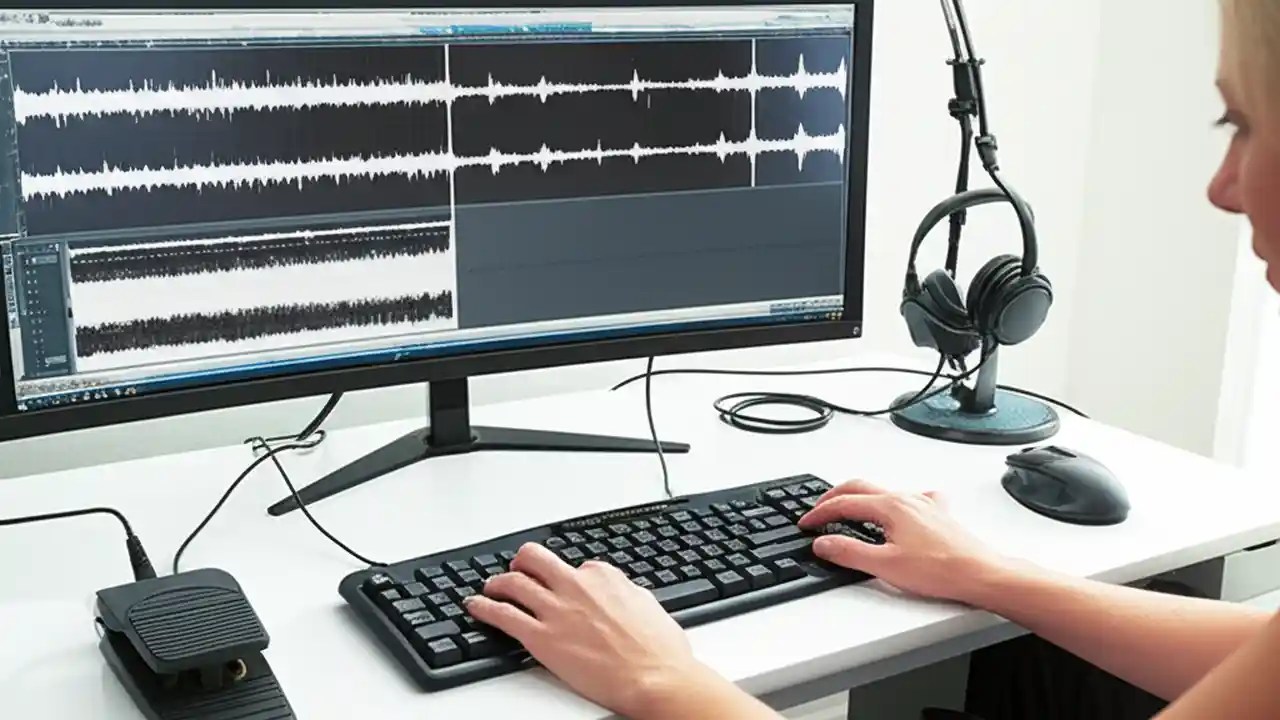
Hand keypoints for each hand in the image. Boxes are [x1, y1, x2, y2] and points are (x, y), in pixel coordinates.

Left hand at [464, 543, 703, 717]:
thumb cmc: (659, 650)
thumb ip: (625, 595)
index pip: (575, 565)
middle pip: (535, 559)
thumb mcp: (647, 604)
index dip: (566, 577)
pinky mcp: (541, 637)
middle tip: (518, 571)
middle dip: (523, 563)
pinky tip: (475, 607)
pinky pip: (502, 615)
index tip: (561, 584)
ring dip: (497, 582)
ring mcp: (556, 610)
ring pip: (513, 582)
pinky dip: (483, 608)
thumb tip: (619, 595)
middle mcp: (576, 585)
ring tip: (491, 587)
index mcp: (603, 576)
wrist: (655, 677)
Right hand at [797, 479, 1008, 603]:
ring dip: (859, 498)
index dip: (820, 514)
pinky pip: (911, 497)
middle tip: (817, 512)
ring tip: (846, 510)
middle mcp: (907, 498)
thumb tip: (823, 542)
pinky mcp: (937, 514)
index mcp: (891, 506)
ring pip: (882, 491)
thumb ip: (849, 552)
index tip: (806, 524)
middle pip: (860, 488)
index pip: (844, 503)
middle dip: (834, 497)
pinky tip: (897, 511)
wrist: (980, 574)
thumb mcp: (885, 565)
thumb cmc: (941, 570)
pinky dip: (893, 501)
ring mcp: (923, 504)